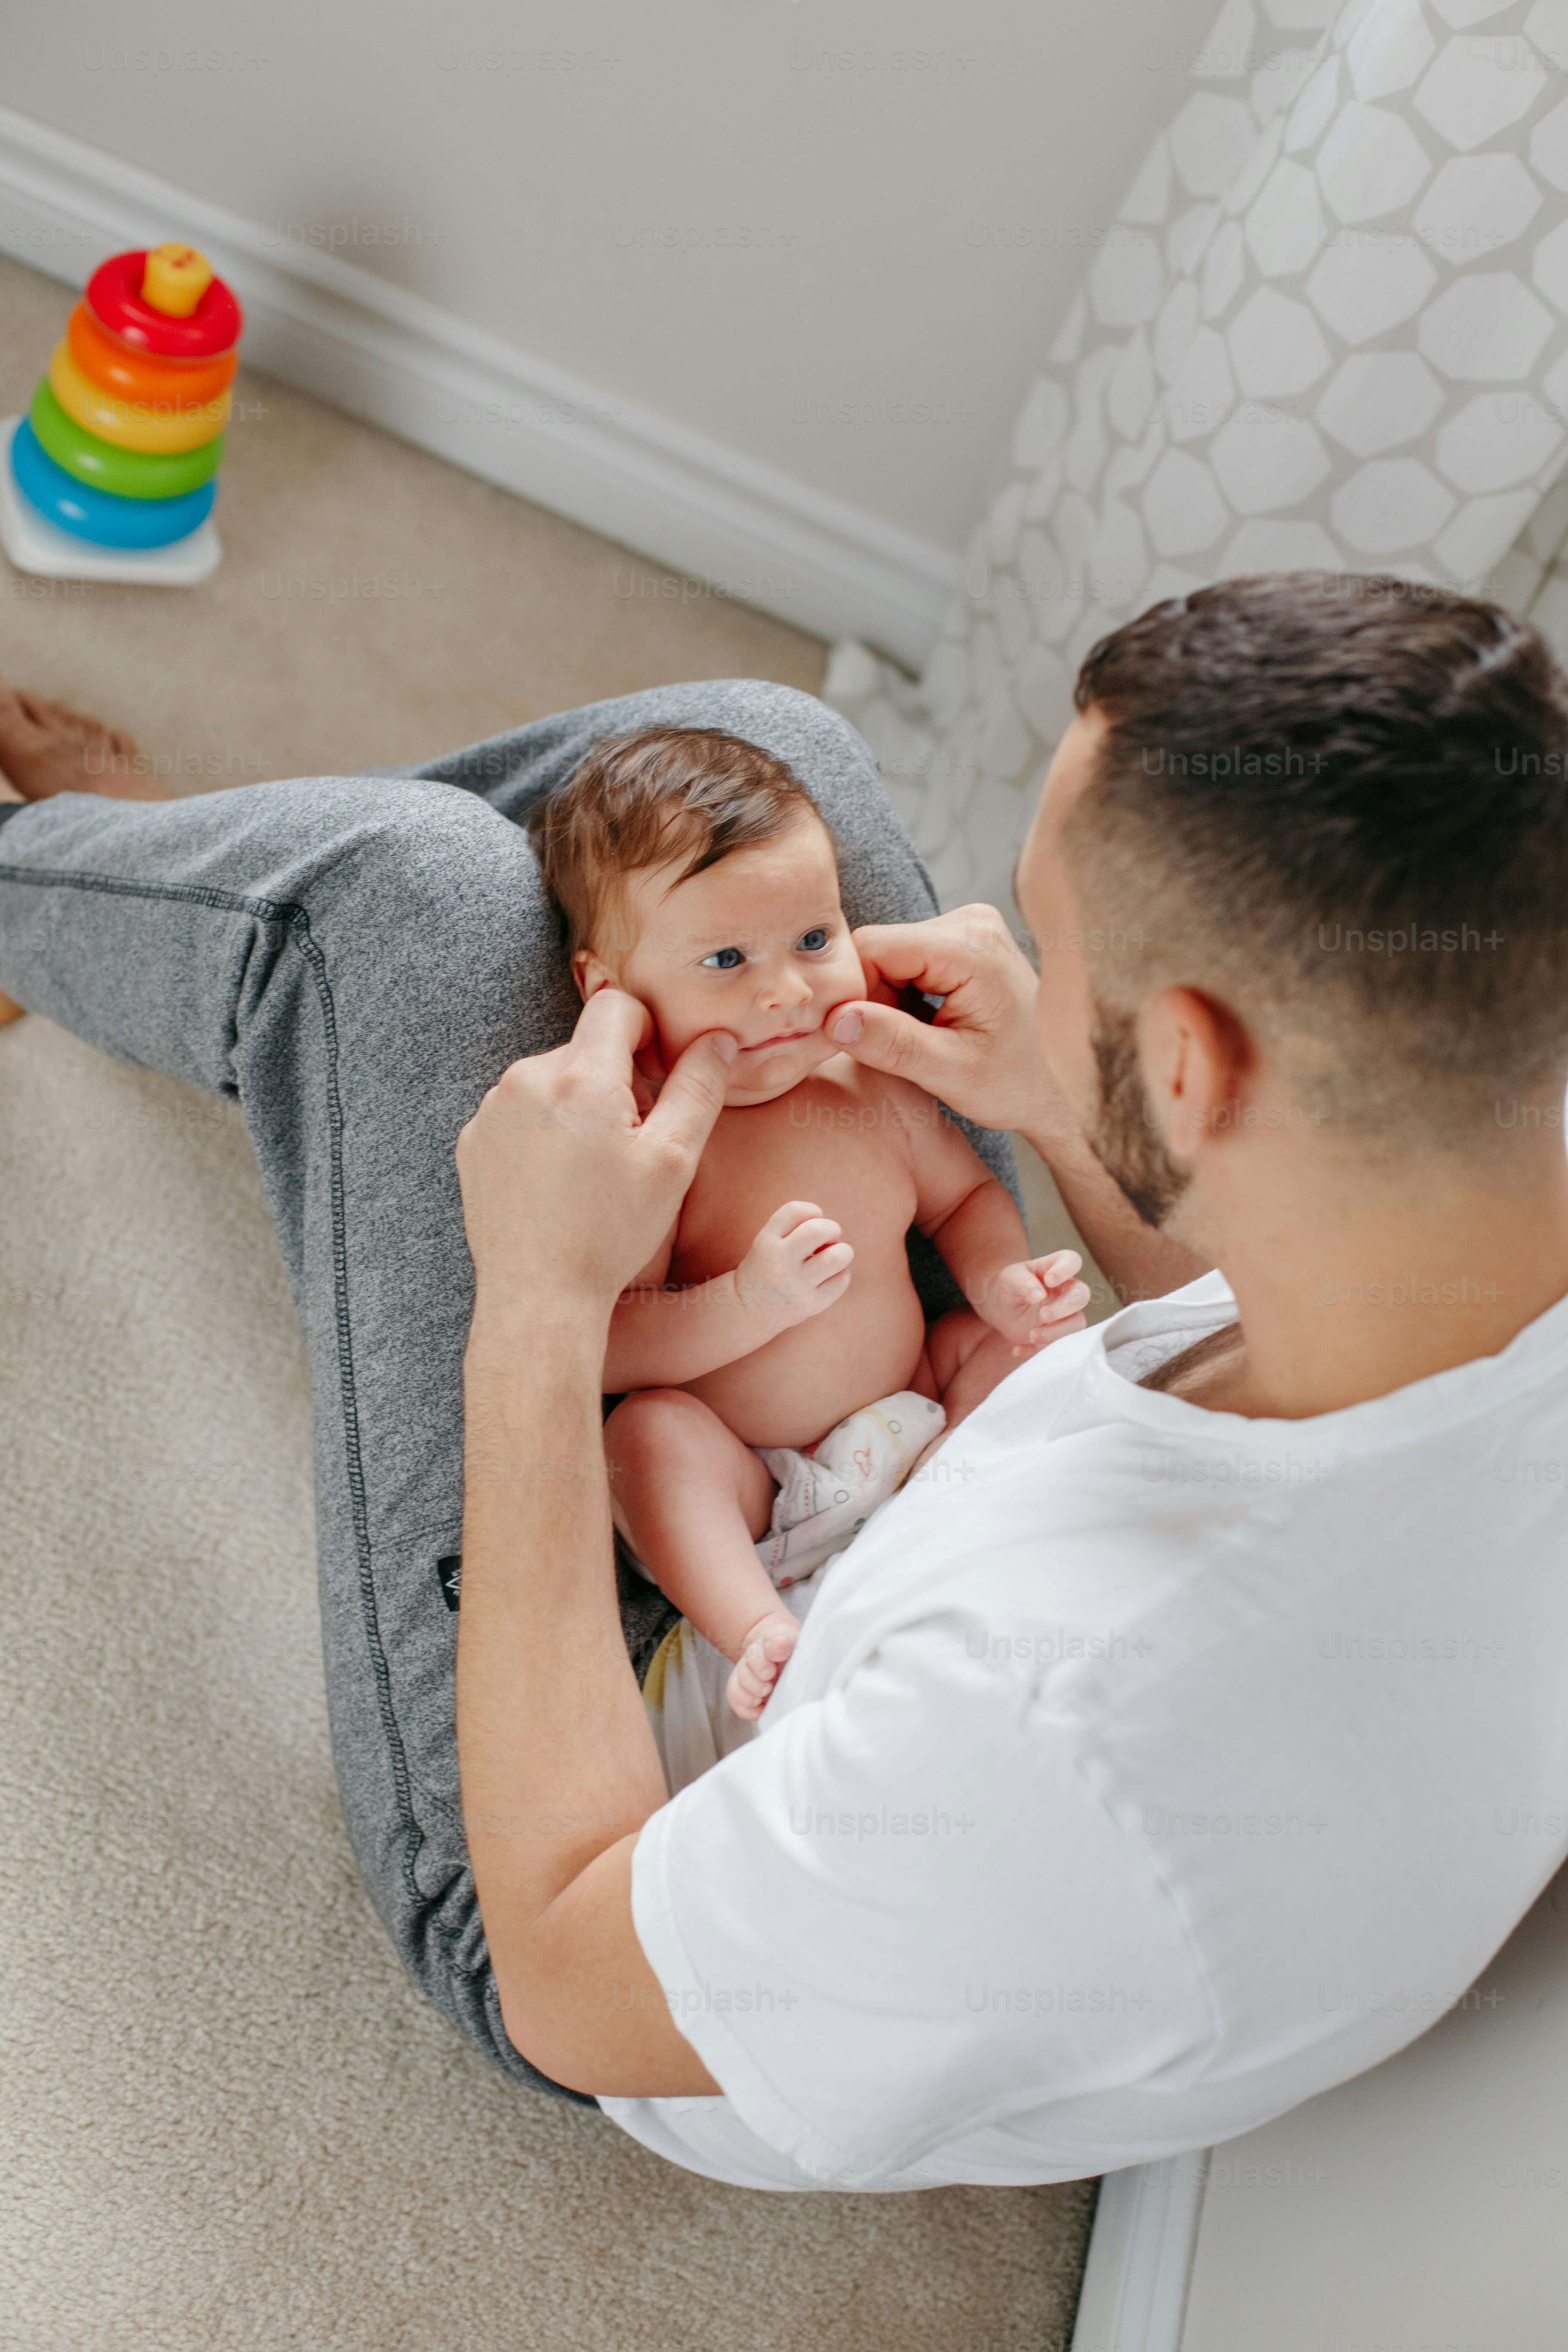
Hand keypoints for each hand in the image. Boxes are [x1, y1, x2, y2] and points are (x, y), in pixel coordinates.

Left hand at [456, 989, 736, 1323]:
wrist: (539, 1296)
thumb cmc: (610, 1233)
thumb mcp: (674, 1160)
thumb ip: (699, 1088)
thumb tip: (716, 1041)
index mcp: (579, 1077)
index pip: (616, 1007)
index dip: (647, 1033)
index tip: (657, 1078)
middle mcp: (525, 1080)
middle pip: (584, 1049)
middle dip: (614, 1080)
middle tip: (632, 1144)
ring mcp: (492, 1111)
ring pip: (551, 1081)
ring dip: (577, 1106)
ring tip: (592, 1169)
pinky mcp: (473, 1141)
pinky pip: (519, 1113)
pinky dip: (542, 1132)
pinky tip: (558, 1181)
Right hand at [736, 1200, 853, 1328]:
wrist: (747, 1310)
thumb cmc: (766, 1268)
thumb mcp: (766, 1241)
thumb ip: (793, 1227)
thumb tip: (832, 1230)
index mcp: (766, 1240)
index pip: (796, 1210)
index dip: (813, 1211)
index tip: (812, 1223)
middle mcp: (779, 1260)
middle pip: (818, 1230)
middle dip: (832, 1229)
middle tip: (828, 1241)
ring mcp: (795, 1284)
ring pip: (836, 1256)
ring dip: (843, 1251)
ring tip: (834, 1258)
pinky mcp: (810, 1304)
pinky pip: (841, 1280)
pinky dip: (842, 1274)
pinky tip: (830, 1277)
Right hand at [826, 904, 1059, 1135]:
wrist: (1061, 1087)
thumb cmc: (1017, 1085)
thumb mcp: (953, 1075)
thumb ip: (893, 1045)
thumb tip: (836, 1021)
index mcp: (972, 948)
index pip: (872, 947)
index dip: (852, 993)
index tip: (858, 1039)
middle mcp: (972, 922)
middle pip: (878, 948)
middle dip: (871, 999)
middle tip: (893, 1048)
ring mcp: (970, 926)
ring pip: (887, 955)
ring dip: (885, 1000)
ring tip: (916, 1040)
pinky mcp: (964, 938)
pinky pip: (905, 959)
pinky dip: (902, 994)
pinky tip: (925, 1024)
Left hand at [979, 1250, 1090, 1356]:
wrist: (997, 1307)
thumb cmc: (1006, 1286)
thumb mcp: (1008, 1280)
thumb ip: (1023, 1284)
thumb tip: (1040, 1296)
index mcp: (1053, 1269)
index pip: (1071, 1261)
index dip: (1066, 1269)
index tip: (1049, 1280)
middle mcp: (1064, 1291)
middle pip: (1081, 1295)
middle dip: (1065, 1308)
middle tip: (1043, 1316)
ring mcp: (1064, 1314)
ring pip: (1077, 1323)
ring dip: (1057, 1333)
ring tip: (1031, 1336)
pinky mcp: (1056, 1334)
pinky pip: (1057, 1344)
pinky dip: (1038, 1350)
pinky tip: (1018, 1350)